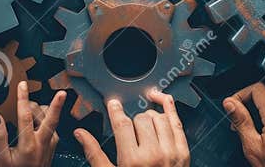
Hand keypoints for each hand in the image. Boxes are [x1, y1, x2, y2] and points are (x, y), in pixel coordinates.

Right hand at [0, 82, 66, 166]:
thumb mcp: (1, 157)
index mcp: (28, 145)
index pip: (25, 116)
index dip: (23, 98)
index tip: (22, 85)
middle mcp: (42, 142)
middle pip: (51, 117)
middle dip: (57, 104)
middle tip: (57, 93)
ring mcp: (51, 143)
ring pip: (50, 119)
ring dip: (41, 110)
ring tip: (28, 109)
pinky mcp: (54, 143)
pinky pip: (52, 125)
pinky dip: (45, 117)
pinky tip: (36, 118)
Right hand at [75, 91, 189, 166]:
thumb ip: (95, 154)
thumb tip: (80, 134)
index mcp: (132, 161)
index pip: (122, 124)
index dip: (116, 110)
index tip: (113, 104)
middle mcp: (153, 155)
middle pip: (141, 119)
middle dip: (132, 119)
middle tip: (129, 127)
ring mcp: (171, 153)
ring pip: (159, 118)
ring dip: (149, 116)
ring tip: (143, 123)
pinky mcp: (184, 153)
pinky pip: (177, 123)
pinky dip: (170, 110)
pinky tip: (163, 102)